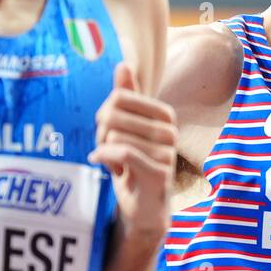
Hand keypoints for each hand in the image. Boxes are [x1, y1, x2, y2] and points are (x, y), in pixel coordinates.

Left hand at [88, 63, 177, 237]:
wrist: (143, 207)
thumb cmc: (133, 164)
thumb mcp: (126, 128)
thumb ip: (126, 97)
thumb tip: (123, 64)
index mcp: (165, 115)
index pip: (119, 97)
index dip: (104, 113)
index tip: (106, 130)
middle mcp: (171, 131)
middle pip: (114, 115)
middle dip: (101, 133)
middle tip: (105, 149)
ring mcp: (168, 153)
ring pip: (116, 136)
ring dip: (103, 150)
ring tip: (110, 160)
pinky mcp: (160, 173)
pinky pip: (124, 153)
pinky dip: (105, 157)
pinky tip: (100, 162)